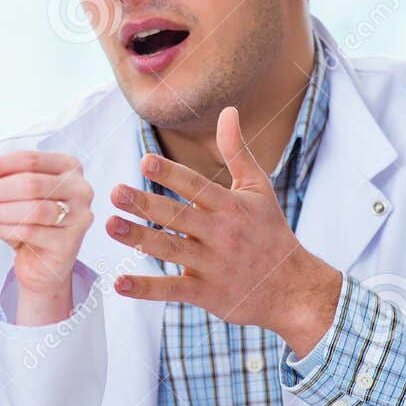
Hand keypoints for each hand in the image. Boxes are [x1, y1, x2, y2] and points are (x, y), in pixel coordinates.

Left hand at [0, 150, 93, 325]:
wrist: (44, 264)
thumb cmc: (29, 224)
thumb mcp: (10, 197)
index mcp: (67, 166)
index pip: (29, 159)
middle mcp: (78, 188)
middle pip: (29, 183)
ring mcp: (78, 216)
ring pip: (29, 209)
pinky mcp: (69, 242)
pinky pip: (28, 231)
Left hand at [106, 106, 341, 356]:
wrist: (294, 289)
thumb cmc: (271, 233)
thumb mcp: (259, 190)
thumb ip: (237, 152)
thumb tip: (228, 111)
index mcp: (231, 207)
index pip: (196, 186)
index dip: (171, 174)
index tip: (145, 160)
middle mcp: (221, 234)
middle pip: (178, 217)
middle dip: (146, 204)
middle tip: (115, 192)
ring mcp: (213, 265)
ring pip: (170, 250)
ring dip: (138, 238)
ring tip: (110, 225)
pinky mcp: (206, 294)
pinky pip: (172, 290)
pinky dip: (145, 289)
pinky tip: (119, 282)